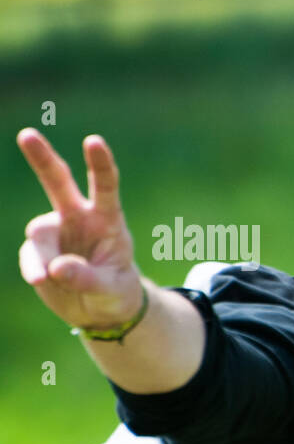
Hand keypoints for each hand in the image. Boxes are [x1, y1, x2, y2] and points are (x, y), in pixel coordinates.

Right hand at [16, 128, 141, 329]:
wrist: (100, 309)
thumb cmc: (116, 291)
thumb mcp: (111, 288)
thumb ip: (87, 278)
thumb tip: (55, 268)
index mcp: (107, 219)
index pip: (106, 187)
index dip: (100, 164)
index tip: (94, 141)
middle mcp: (78, 217)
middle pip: (58, 181)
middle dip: (42, 157)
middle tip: (27, 134)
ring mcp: (55, 231)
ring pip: (39, 233)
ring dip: (41, 257)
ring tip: (47, 278)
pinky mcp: (38, 250)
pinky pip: (31, 256)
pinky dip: (34, 268)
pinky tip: (41, 279)